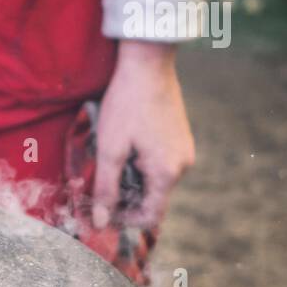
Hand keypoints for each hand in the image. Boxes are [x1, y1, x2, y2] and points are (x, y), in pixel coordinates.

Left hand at [93, 42, 195, 229]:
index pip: (150, 217)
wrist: (148, 62)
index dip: (125, 220)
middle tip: (103, 184)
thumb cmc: (126, 104)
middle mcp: (183, 166)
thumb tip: (101, 223)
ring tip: (114, 161)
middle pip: (153, 200)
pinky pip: (162, 165)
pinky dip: (144, 166)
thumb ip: (106, 190)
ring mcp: (185, 151)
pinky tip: (128, 148)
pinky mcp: (182, 139)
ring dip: (134, 180)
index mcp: (167, 173)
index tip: (104, 211)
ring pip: (156, 183)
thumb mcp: (109, 150)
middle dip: (128, 198)